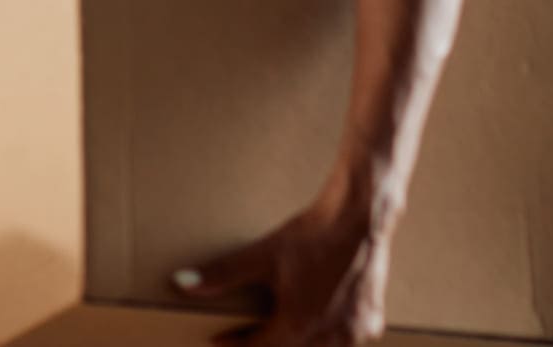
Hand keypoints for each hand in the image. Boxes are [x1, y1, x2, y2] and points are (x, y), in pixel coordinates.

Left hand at [174, 191, 390, 346]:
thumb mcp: (262, 255)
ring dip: (297, 344)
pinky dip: (328, 338)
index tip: (218, 339)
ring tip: (282, 330)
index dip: (235, 344)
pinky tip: (318, 324)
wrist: (359, 217)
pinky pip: (345, 343)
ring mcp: (355, 334)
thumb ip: (221, 275)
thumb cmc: (311, 235)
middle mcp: (330, 338)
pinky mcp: (371, 322)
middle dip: (266, 346)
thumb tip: (181, 283)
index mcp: (298, 326)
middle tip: (248, 334)